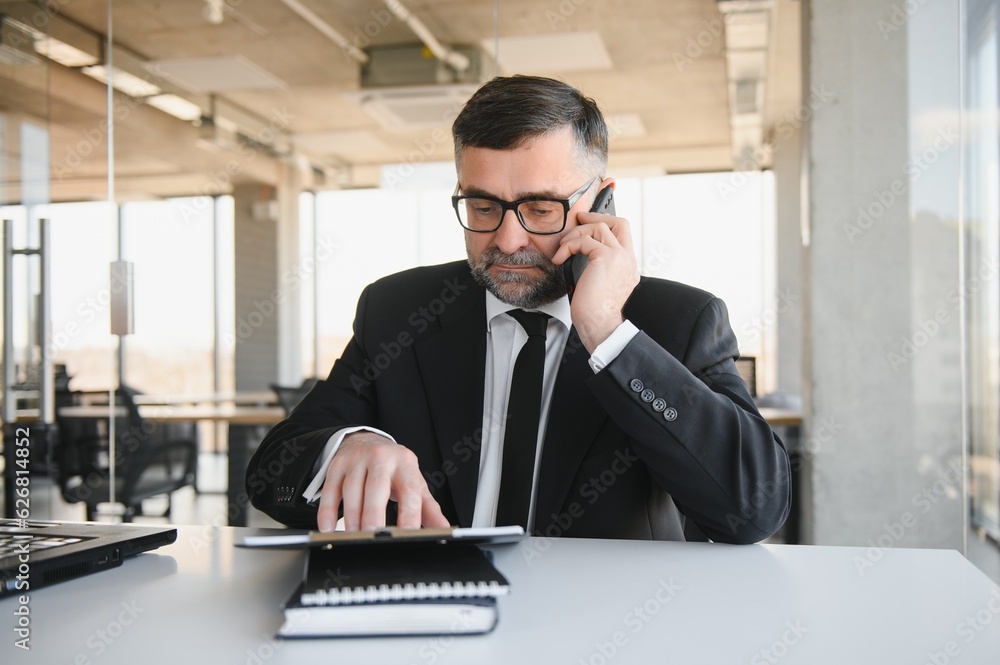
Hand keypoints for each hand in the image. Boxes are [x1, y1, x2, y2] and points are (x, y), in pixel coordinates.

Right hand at [316, 431, 449, 531]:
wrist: (366, 441)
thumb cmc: (393, 469)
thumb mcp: (414, 483)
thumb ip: (428, 507)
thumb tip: (444, 529)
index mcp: (405, 464)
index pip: (410, 491)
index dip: (409, 514)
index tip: (407, 534)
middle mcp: (381, 458)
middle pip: (377, 487)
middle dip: (374, 513)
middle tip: (373, 536)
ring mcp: (357, 460)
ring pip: (352, 489)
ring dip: (351, 516)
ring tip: (354, 536)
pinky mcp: (337, 466)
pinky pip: (330, 489)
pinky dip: (327, 510)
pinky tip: (328, 527)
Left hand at [552, 209, 639, 352]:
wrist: (601, 325)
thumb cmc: (597, 312)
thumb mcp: (600, 285)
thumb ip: (600, 268)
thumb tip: (582, 255)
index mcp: (628, 266)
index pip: (624, 234)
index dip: (607, 224)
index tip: (590, 223)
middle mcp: (628, 259)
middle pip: (619, 223)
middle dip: (597, 216)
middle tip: (580, 218)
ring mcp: (619, 257)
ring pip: (599, 227)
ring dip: (577, 233)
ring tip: (564, 247)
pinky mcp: (605, 258)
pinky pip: (584, 240)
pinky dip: (568, 246)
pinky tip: (560, 258)